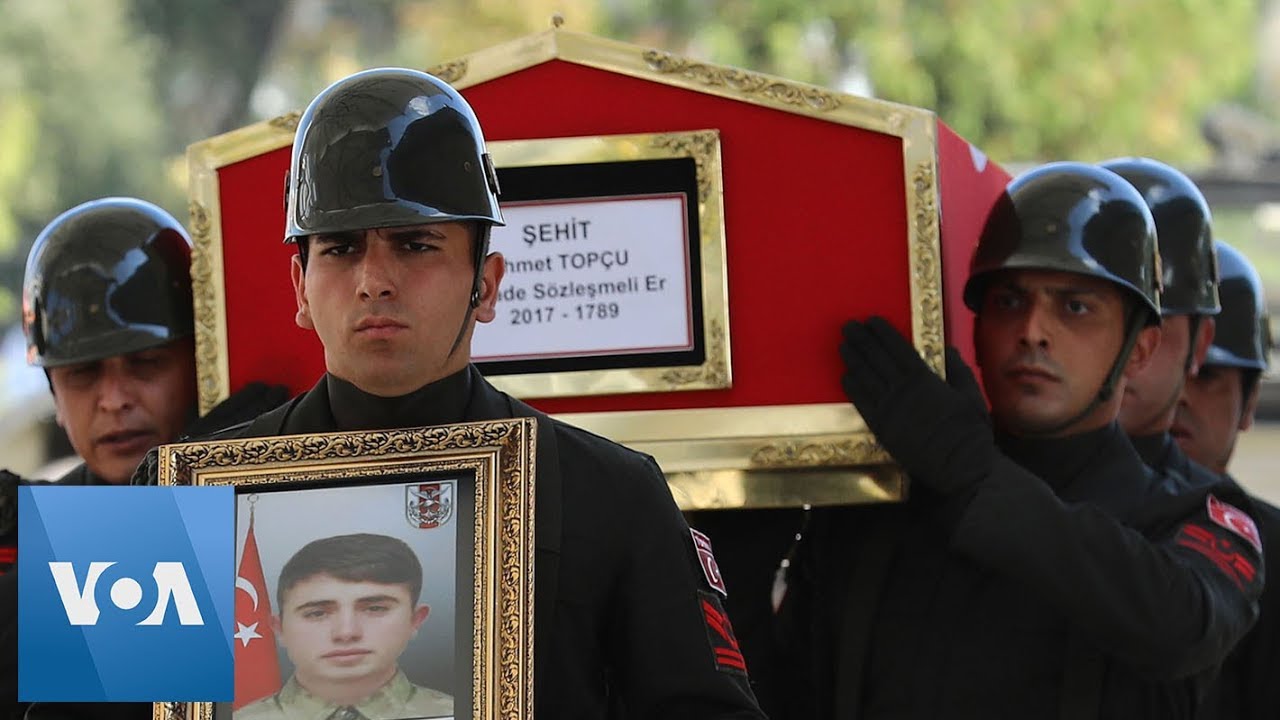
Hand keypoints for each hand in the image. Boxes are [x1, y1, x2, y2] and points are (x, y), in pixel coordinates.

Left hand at [840, 316, 994, 495]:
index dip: (882, 333)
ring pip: (865, 377)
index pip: (897, 348)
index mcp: (924, 379)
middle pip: (876, 358)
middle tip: (848, 326)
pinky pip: (861, 403)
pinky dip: (852, 387)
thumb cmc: (970, 432)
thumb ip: (957, 370)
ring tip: (843, 345)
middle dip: (861, 340)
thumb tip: (946, 350)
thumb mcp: (971, 395)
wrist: (959, 468)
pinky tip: (845, 376)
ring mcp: (889, 409)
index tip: (871, 320)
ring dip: (853, 359)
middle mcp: (902, 391)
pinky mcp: (881, 428)